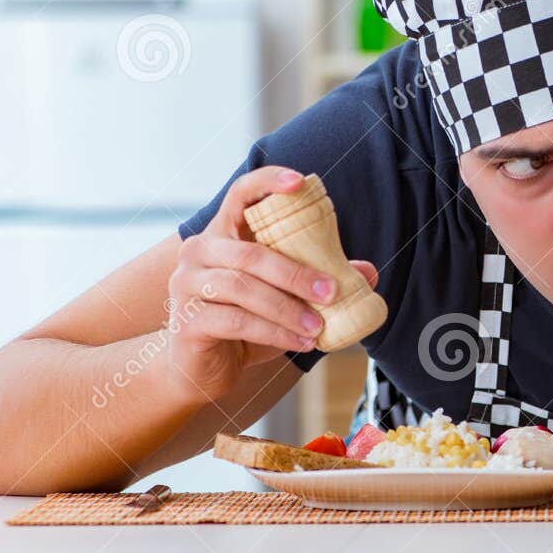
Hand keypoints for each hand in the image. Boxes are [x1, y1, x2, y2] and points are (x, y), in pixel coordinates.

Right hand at [165, 166, 377, 401]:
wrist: (202, 370)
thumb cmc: (244, 326)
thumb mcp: (283, 299)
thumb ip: (317, 280)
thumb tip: (367, 272)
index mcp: (224, 233)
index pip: (241, 194)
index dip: (267, 182)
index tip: (299, 183)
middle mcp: (199, 251)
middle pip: (251, 253)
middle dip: (297, 274)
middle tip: (332, 292)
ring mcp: (186, 284)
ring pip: (244, 289)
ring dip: (288, 309)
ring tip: (318, 326)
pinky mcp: (186, 321)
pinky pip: (237, 321)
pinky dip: (275, 333)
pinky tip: (301, 343)